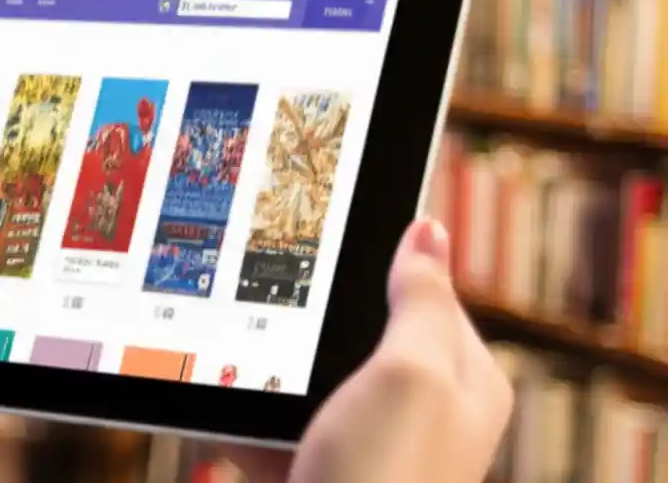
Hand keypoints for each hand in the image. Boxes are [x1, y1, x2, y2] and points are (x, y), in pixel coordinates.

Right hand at [223, 219, 512, 482]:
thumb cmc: (384, 479)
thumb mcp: (410, 373)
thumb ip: (420, 298)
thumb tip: (427, 228)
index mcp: (461, 380)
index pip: (429, 294)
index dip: (382, 265)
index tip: (324, 240)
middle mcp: (420, 414)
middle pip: (358, 337)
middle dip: (307, 327)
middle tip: (270, 308)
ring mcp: (367, 448)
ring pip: (308, 384)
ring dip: (269, 378)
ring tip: (233, 364)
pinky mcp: (320, 474)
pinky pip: (277, 433)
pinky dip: (248, 428)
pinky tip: (223, 422)